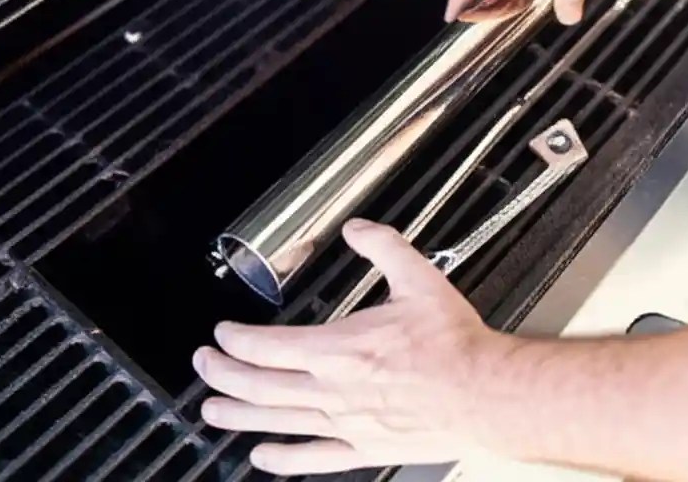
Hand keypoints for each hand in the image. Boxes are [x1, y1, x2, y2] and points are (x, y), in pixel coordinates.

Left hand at [193, 219, 511, 474]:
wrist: (484, 393)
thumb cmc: (454, 344)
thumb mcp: (418, 280)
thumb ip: (383, 248)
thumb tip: (358, 228)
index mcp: (338, 349)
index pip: (267, 346)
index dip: (236, 339)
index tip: (222, 333)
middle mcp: (332, 389)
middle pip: (258, 385)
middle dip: (222, 374)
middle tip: (203, 364)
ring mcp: (344, 423)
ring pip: (276, 420)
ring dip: (237, 415)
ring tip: (211, 411)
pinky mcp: (363, 448)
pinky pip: (312, 457)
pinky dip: (282, 459)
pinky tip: (263, 457)